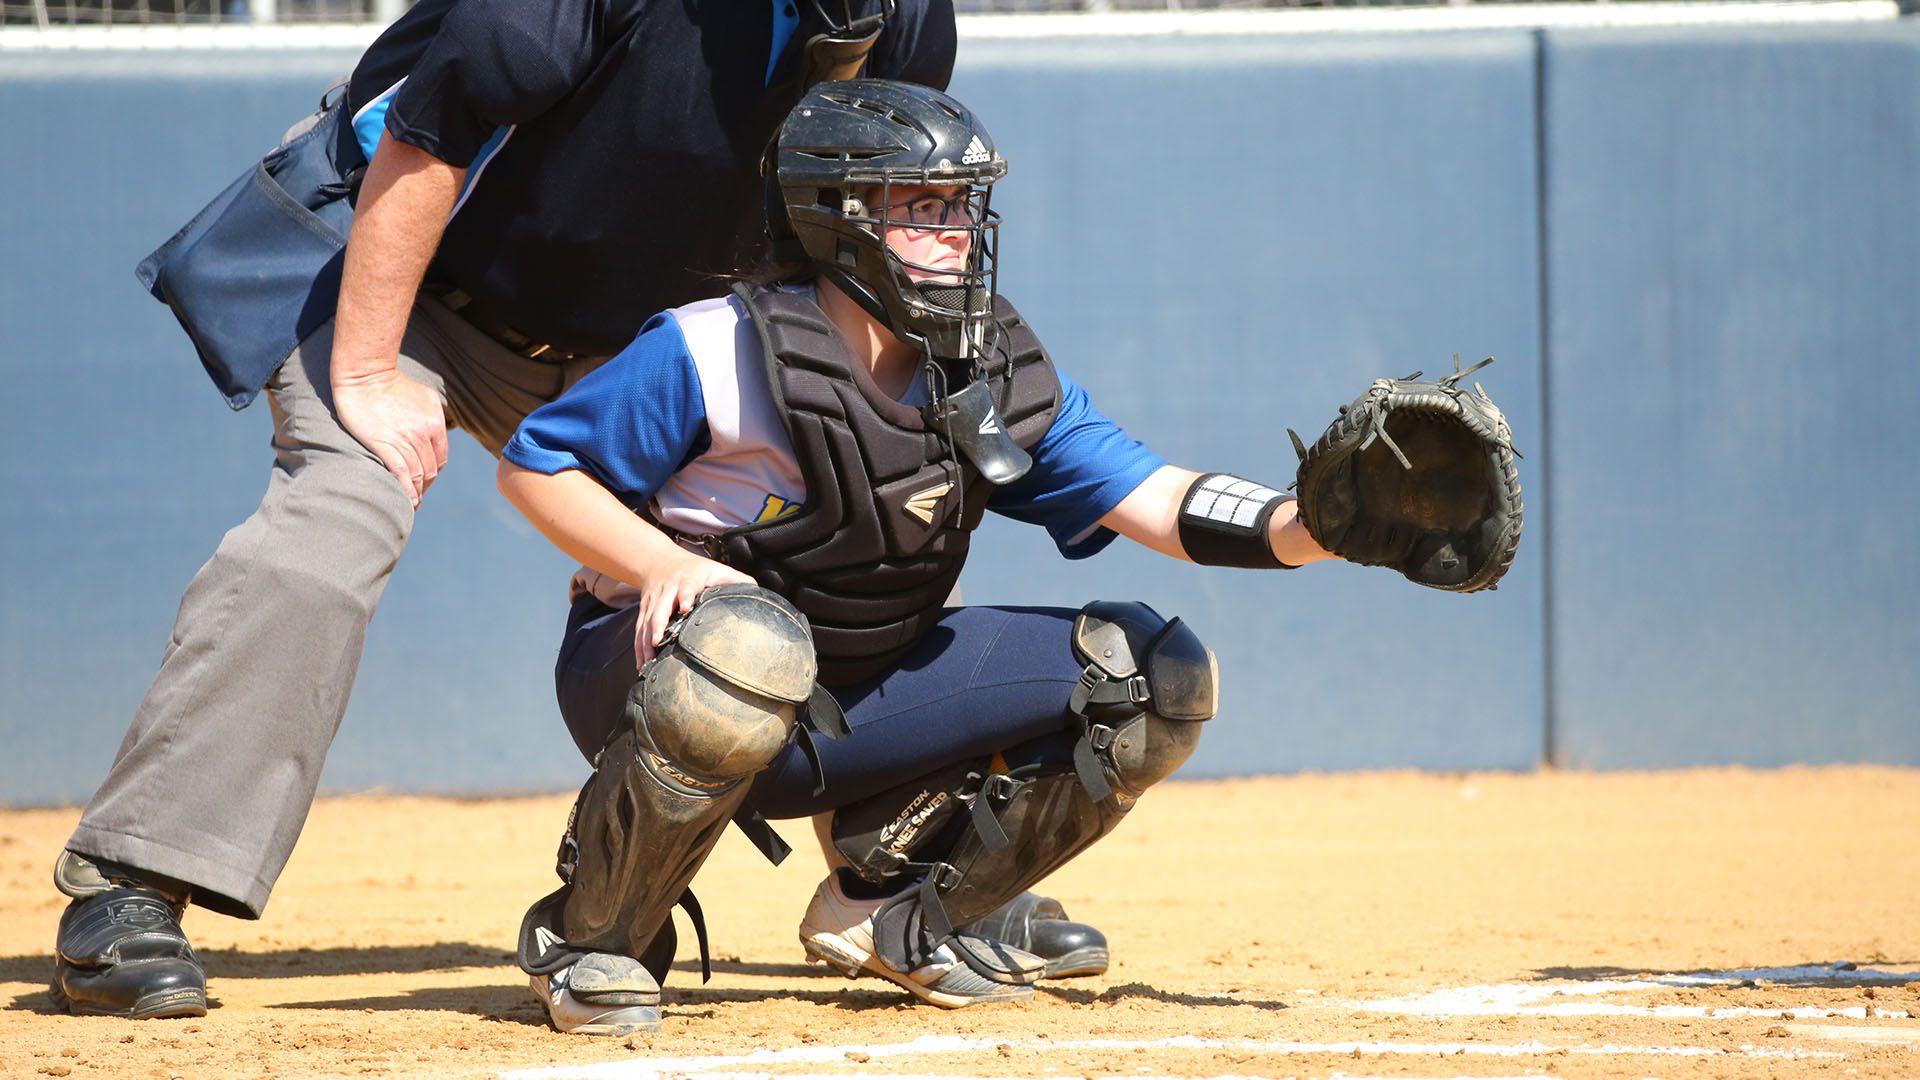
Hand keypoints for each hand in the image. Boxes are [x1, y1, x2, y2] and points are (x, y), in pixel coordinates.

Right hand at [332, 366, 449, 508]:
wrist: (365, 375)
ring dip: (416, 493)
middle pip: (430, 470)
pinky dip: (406, 491)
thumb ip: (433, 417)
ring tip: (411, 504)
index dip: (433, 474)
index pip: (440, 459)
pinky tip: (406, 501)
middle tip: (417, 496)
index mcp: (436, 424)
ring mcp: (406, 440)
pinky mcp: (385, 444)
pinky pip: (401, 473)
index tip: (424, 481)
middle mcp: (424, 433)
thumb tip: (436, 433)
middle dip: (425, 486)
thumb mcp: (425, 398)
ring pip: (417, 475)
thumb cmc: (391, 384)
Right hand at [634, 548, 755, 667]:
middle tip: (658, 641)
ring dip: (646, 641)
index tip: (685, 608)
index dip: (685, 596)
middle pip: (660, 607)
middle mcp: (668, 589)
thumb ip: (738, 581)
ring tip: (648, 660)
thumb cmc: (695, 569)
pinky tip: (642, 663)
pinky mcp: (644, 609)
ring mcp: (654, 600)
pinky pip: (640, 629)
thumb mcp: (717, 569)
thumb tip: (759, 594)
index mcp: (689, 579)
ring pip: (647, 621)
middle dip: (658, 624)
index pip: (686, 587)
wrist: (659, 559)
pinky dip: (639, 646)